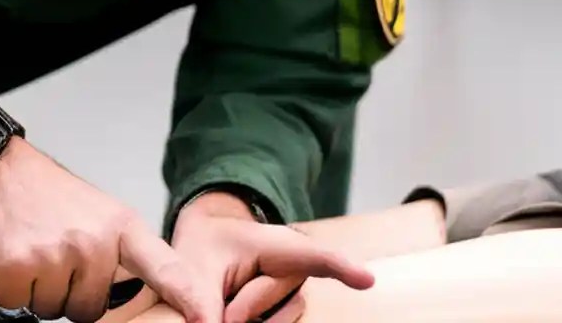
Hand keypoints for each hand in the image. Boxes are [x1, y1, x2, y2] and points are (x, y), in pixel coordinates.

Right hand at [0, 138, 210, 322]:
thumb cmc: (45, 193)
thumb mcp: (98, 212)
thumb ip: (117, 251)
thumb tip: (126, 294)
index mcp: (120, 227)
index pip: (164, 268)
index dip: (188, 297)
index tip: (207, 319)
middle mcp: (93, 241)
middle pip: (91, 308)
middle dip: (70, 295)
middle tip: (55, 257)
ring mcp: (56, 253)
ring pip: (53, 309)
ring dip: (39, 292)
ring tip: (33, 251)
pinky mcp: (18, 265)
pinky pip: (19, 304)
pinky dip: (10, 289)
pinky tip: (11, 256)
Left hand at [171, 191, 374, 322]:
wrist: (208, 245)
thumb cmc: (208, 247)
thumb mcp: (195, 266)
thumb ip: (201, 298)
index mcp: (282, 245)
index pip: (316, 257)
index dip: (342, 268)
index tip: (366, 279)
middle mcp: (297, 270)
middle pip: (270, 300)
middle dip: (240, 303)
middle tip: (220, 294)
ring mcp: (293, 296)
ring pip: (272, 320)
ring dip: (241, 313)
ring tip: (226, 298)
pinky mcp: (285, 315)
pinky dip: (252, 320)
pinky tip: (235, 311)